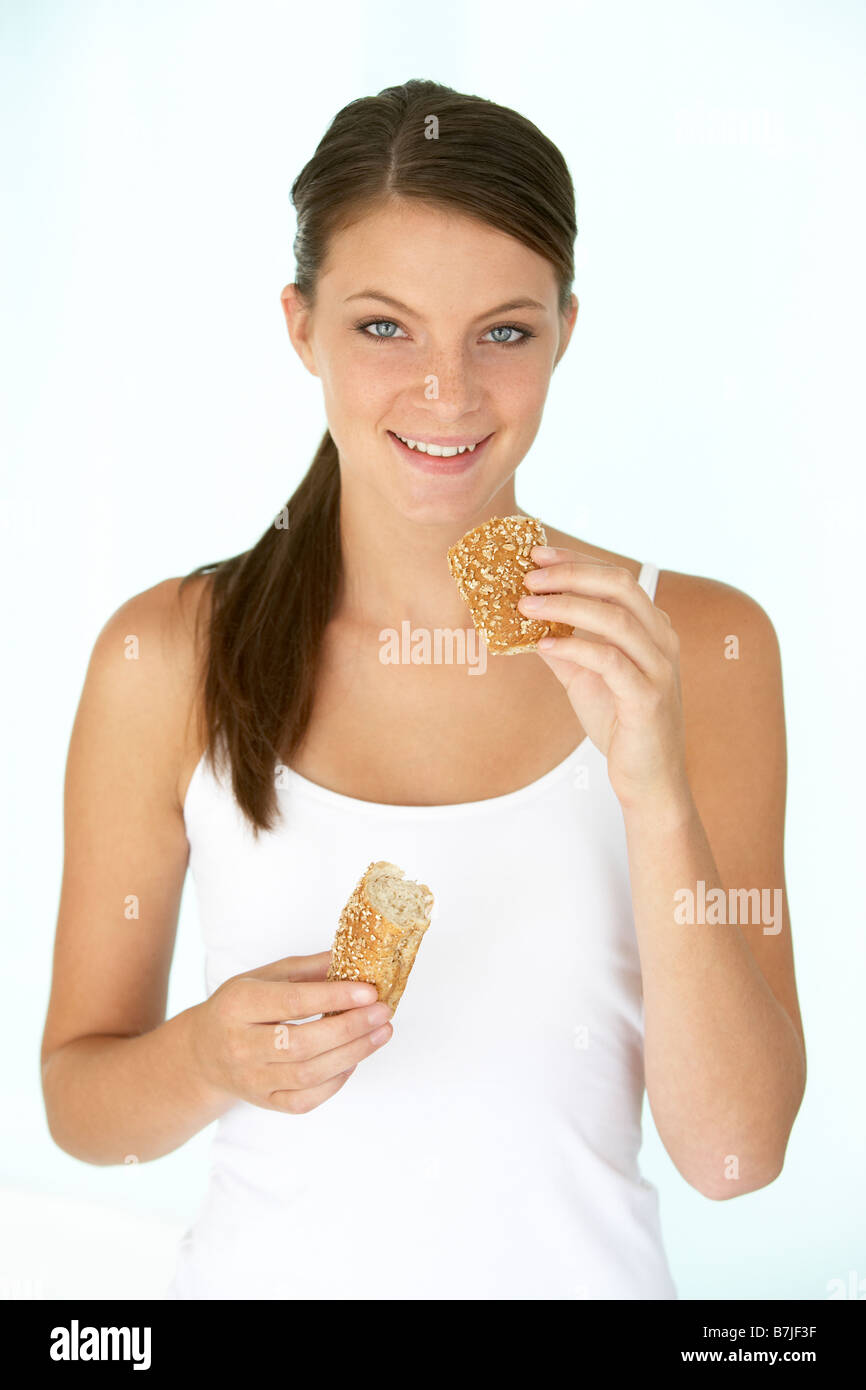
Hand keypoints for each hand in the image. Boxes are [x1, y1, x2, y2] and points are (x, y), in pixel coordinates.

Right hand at [189, 950, 392, 1113]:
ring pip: (308, 1075)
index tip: (369, 991)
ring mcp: (251, 1080)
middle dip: (350, 1028)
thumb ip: (307, 969)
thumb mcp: (263, 977)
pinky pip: (305, 1101)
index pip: (292, 1003)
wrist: (204, 1054)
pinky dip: (336, 1082)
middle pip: (302, 1043)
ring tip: (381, 1033)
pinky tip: (354, 1059)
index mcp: (238, 1005)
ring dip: (353, 1054)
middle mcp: (240, 1046)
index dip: (334, 997)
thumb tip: (352, 959)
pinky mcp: (264, 1103)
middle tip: (383, 1012)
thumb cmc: (239, 1008)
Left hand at [517, 545, 690, 813]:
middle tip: (528, 576)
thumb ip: (562, 645)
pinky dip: (574, 648)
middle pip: (619, 587)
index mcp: (651, 628)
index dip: (575, 562)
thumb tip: (522, 618)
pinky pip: (609, 662)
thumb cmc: (619, 723)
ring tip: (526, 606)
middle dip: (571, 574)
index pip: (615, 579)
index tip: (537, 554)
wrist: (648, 777)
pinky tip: (543, 646)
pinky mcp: (648, 699)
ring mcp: (659, 669)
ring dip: (566, 607)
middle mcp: (662, 641)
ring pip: (615, 620)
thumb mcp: (584, 676)